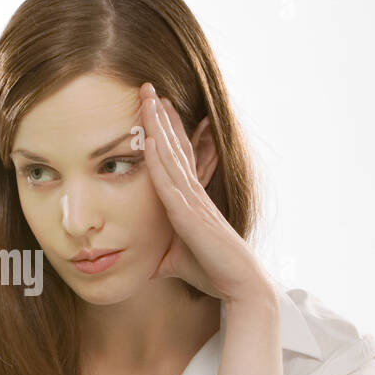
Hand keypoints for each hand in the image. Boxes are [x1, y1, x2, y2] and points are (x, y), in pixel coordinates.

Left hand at [137, 82, 272, 303]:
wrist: (238, 287)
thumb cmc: (211, 271)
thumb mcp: (173, 259)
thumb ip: (157, 252)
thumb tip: (136, 260)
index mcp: (190, 199)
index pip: (175, 156)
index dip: (164, 130)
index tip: (153, 107)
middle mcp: (192, 193)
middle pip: (173, 145)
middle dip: (159, 116)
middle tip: (146, 87)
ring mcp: (193, 201)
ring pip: (172, 156)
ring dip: (158, 126)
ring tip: (148, 98)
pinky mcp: (191, 215)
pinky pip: (171, 183)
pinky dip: (159, 161)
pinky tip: (149, 140)